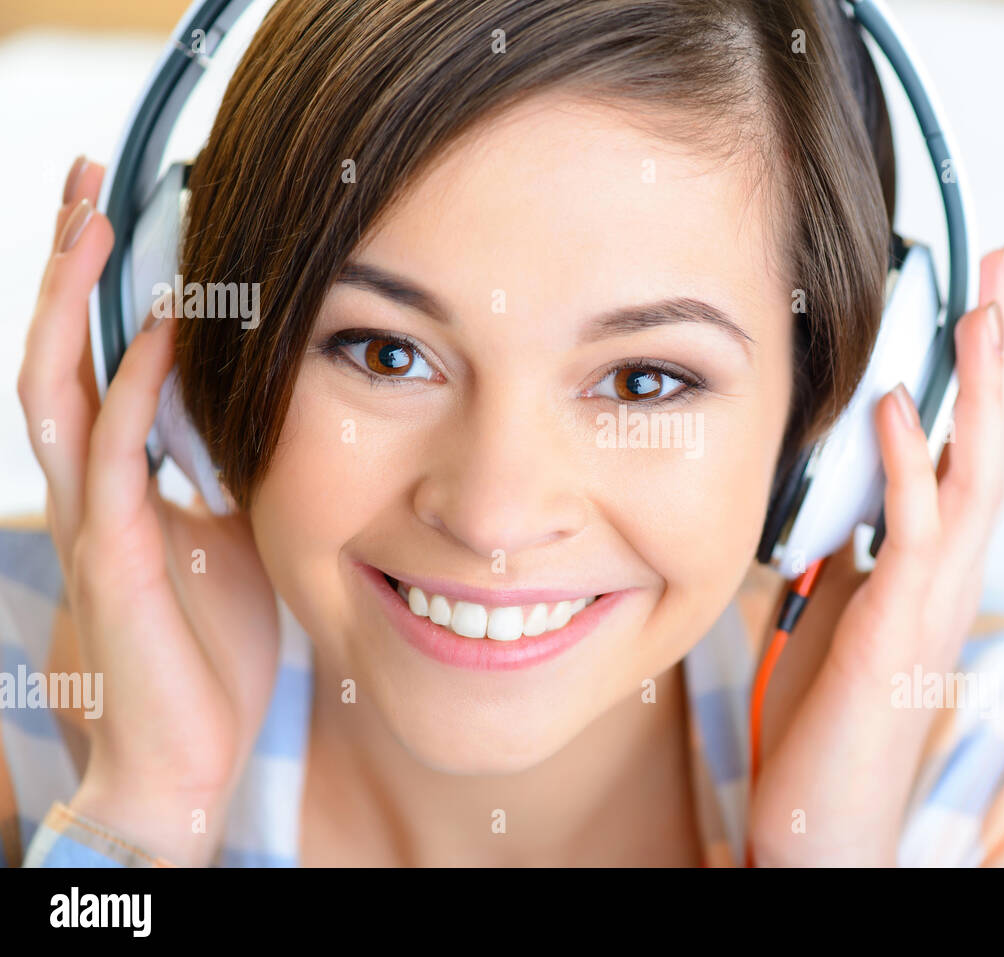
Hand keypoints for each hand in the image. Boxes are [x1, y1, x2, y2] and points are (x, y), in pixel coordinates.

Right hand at [17, 157, 281, 865]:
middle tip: (80, 175)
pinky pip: (117, 453)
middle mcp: (93, 491)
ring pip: (55, 388)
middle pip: (52, 352)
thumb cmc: (211, 652)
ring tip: (91, 219)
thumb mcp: (236, 541)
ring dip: (70, 301)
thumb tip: (271, 415)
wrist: (187, 756)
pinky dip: (135, 385)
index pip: (93, 366)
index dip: (98, 293)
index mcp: (121, 485)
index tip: (127, 217)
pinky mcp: (116, 558)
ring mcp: (95, 521)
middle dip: (61, 266)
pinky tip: (160, 328)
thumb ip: (235, 477)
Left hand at [748, 244, 1003, 865]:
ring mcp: (937, 598)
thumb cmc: (837, 708)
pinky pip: (915, 531)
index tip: (986, 295)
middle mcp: (955, 571)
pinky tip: (899, 405)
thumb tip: (840, 485)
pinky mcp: (901, 627)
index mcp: (942, 559)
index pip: (979, 445)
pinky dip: (909, 462)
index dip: (991, 367)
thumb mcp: (847, 598)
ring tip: (982, 309)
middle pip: (1001, 440)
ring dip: (984, 388)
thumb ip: (856, 540)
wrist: (830, 809)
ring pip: (981, 474)